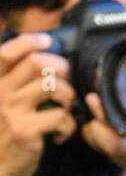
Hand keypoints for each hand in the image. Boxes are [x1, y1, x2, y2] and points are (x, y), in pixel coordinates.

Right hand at [0, 32, 76, 175]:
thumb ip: (11, 85)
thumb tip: (40, 61)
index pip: (6, 53)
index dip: (29, 41)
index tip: (47, 40)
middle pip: (37, 64)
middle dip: (61, 68)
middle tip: (64, 82)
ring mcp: (12, 110)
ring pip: (54, 86)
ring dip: (67, 96)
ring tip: (63, 108)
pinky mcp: (27, 130)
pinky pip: (61, 115)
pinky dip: (69, 125)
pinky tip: (60, 135)